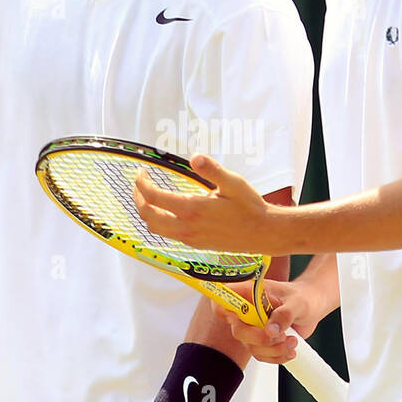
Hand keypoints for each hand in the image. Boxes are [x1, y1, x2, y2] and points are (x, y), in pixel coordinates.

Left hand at [133, 154, 284, 254]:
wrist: (263, 233)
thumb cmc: (250, 207)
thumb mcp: (233, 183)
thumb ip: (212, 170)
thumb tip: (195, 157)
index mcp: (193, 209)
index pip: (154, 197)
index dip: (141, 184)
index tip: (141, 172)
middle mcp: (187, 226)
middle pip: (148, 215)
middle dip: (138, 198)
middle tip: (139, 183)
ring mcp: (190, 238)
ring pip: (155, 228)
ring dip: (146, 212)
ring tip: (147, 197)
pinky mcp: (195, 244)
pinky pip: (167, 235)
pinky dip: (158, 222)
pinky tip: (166, 212)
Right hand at [214, 278, 323, 364]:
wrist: (314, 306)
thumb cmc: (304, 297)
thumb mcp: (297, 303)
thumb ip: (284, 314)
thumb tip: (271, 330)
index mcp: (250, 292)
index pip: (223, 298)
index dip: (223, 309)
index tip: (238, 318)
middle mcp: (248, 310)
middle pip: (238, 330)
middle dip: (258, 338)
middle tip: (279, 335)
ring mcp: (254, 327)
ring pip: (251, 347)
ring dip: (273, 349)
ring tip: (292, 341)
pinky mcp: (262, 340)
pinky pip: (261, 355)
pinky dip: (276, 356)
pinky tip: (290, 349)